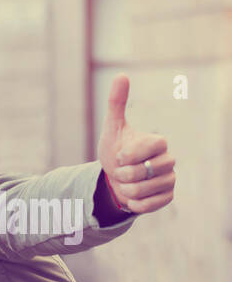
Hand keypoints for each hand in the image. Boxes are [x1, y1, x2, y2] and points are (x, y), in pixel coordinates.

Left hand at [97, 74, 174, 214]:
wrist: (114, 179)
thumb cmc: (115, 152)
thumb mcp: (112, 129)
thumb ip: (116, 104)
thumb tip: (121, 75)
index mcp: (159, 143)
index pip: (145, 149)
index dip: (126, 155)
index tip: (120, 155)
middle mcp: (168, 161)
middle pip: (141, 172)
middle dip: (121, 174)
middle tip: (121, 172)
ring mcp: (169, 180)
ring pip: (142, 190)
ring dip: (125, 189)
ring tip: (126, 183)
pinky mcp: (167, 198)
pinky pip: (147, 206)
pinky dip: (133, 203)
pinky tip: (132, 197)